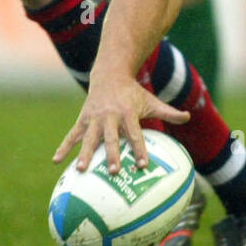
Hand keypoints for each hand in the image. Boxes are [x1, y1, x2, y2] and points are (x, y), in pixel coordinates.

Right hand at [52, 72, 188, 174]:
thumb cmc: (133, 93)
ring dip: (86, 153)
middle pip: (112, 138)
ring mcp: (94, 118)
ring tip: (82, 169)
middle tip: (114, 171)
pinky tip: (56, 161)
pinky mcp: (83, 119)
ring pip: (90, 138)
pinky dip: (64, 147)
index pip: (136, 134)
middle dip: (113, 154)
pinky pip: (72, 135)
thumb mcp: (151, 101)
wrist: (110, 75)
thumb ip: (168, 111)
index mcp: (128, 113)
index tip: (143, 165)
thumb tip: (188, 117)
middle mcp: (110, 116)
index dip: (140, 149)